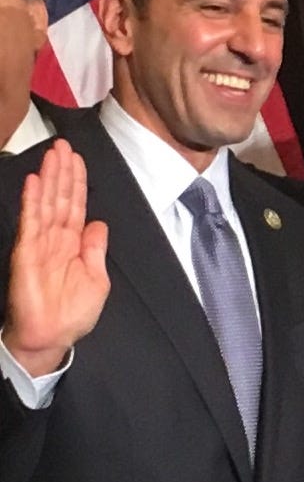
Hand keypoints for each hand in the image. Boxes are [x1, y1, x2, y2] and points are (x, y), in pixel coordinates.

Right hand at [2, 140, 109, 375]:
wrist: (51, 336)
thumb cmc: (73, 314)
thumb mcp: (97, 280)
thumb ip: (96, 250)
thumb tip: (99, 223)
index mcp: (74, 244)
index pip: (76, 206)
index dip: (77, 183)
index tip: (77, 159)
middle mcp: (56, 238)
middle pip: (60, 198)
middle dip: (63, 171)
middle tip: (64, 145)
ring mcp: (39, 242)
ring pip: (46, 203)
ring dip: (50, 178)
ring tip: (53, 154)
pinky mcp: (26, 251)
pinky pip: (30, 221)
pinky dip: (33, 201)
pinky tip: (35, 182)